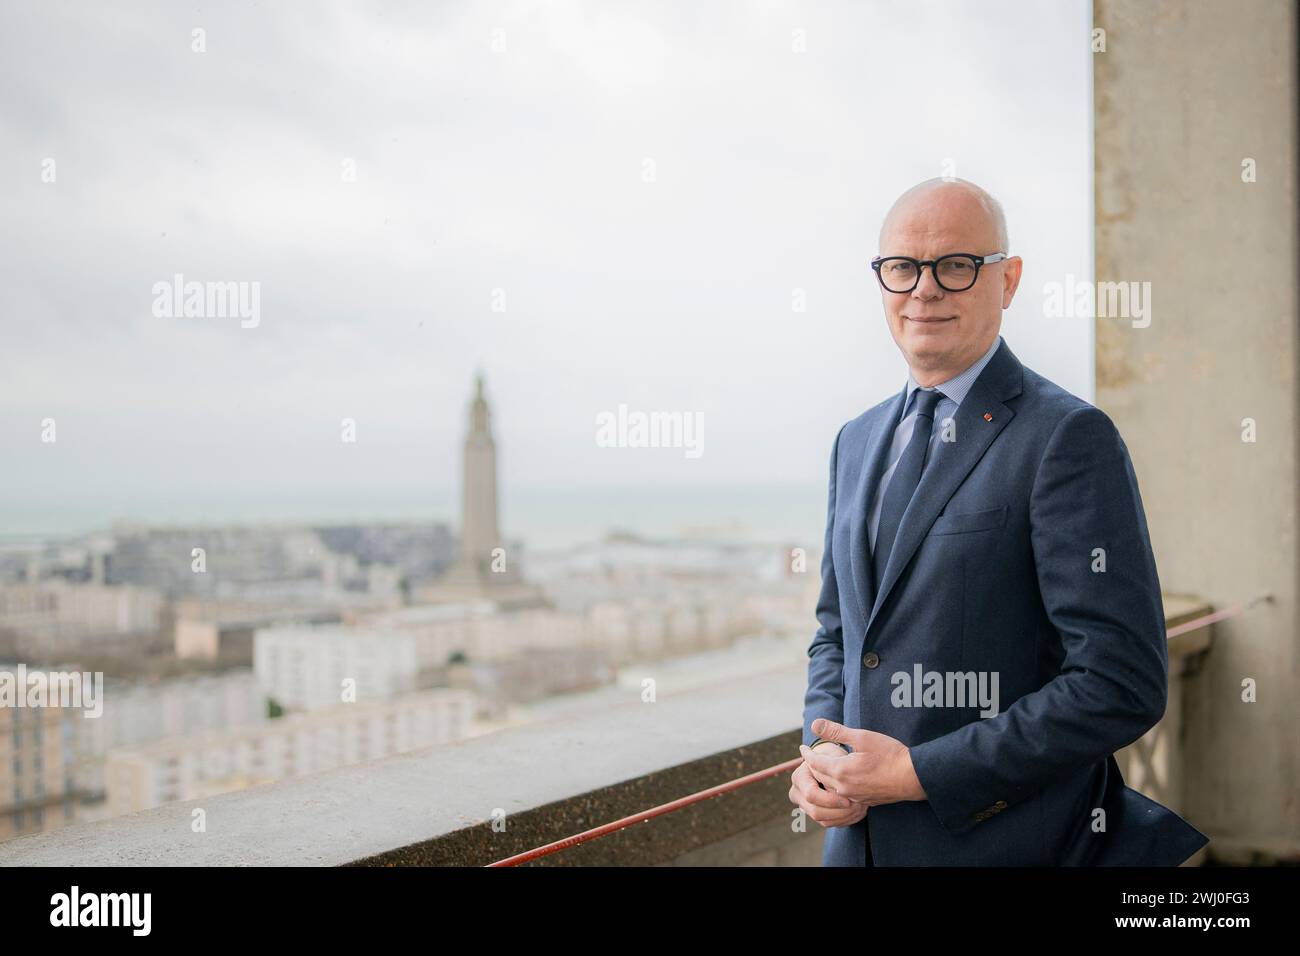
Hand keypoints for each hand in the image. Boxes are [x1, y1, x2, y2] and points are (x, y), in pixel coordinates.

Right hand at [788, 748, 869, 828]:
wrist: (831, 761)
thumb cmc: (833, 757)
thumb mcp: (833, 759)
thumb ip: (832, 774)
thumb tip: (839, 791)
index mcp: (798, 778)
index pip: (811, 795)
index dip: (830, 800)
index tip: (848, 799)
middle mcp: (797, 793)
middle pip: (816, 812)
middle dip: (839, 812)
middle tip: (858, 806)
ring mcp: (804, 806)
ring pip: (823, 821)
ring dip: (845, 817)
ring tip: (861, 808)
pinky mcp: (814, 814)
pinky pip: (829, 823)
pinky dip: (845, 820)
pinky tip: (858, 812)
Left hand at [798, 718, 926, 805]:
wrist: (913, 777)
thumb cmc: (890, 754)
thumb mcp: (862, 737)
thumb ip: (836, 731)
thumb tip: (814, 725)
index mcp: (841, 771)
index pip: (815, 763)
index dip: (807, 754)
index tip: (802, 748)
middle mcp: (844, 788)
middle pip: (820, 777)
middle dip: (813, 766)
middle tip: (809, 757)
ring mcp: (854, 797)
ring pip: (831, 788)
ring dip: (824, 778)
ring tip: (822, 767)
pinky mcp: (864, 802)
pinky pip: (842, 795)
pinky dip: (837, 786)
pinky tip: (840, 780)